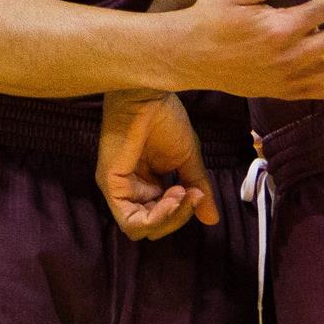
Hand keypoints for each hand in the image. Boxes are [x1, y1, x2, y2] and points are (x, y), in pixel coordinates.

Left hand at [97, 90, 215, 240]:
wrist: (149, 95)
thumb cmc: (166, 118)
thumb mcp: (188, 160)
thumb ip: (197, 188)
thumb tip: (212, 219)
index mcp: (148, 183)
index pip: (164, 216)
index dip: (183, 212)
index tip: (198, 193)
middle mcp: (131, 190)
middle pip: (154, 226)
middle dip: (179, 216)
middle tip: (194, 194)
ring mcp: (119, 189)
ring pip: (142, 228)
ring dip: (170, 218)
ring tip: (183, 193)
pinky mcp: (111, 186)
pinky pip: (131, 221)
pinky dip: (156, 217)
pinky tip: (173, 197)